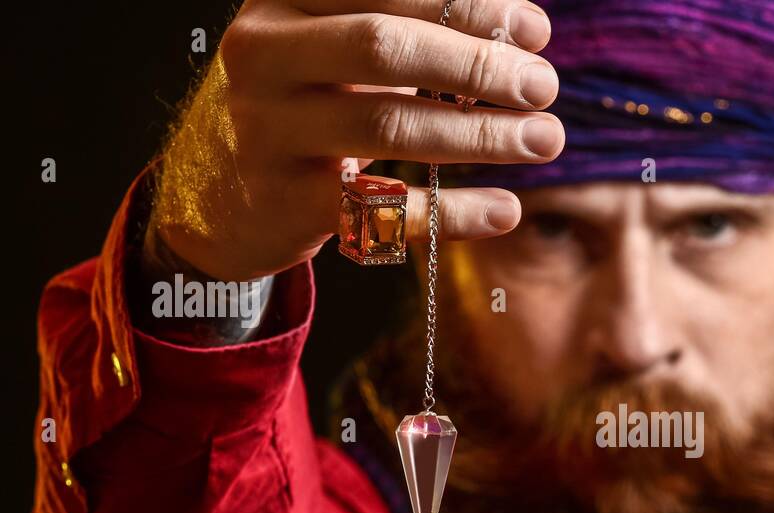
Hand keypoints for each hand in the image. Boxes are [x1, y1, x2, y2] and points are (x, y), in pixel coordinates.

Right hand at [146, 0, 562, 280]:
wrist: (211, 191)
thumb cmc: (301, 102)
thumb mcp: (330, 45)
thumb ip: (404, 28)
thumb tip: (520, 32)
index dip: (466, 4)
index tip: (536, 30)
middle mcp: (264, 54)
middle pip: (382, 46)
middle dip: (476, 64)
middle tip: (544, 86)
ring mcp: (268, 130)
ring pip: (386, 127)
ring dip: (479, 134)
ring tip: (544, 139)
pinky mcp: (285, 203)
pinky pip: (382, 208)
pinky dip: (453, 213)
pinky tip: (506, 209)